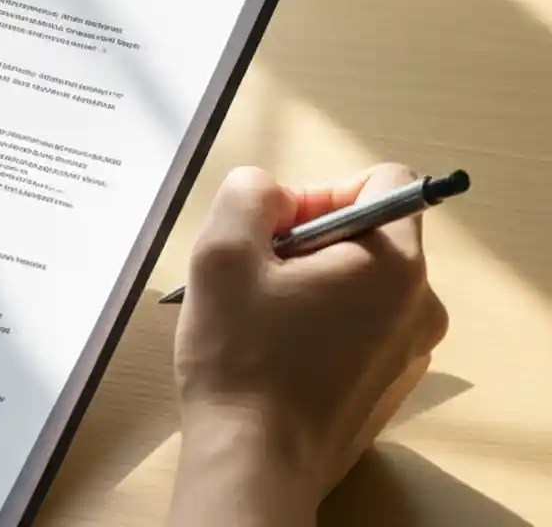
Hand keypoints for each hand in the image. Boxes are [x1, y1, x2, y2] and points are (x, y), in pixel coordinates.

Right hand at [169, 165, 448, 526]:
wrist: (255, 463)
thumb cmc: (241, 360)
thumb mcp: (222, 253)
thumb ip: (249, 194)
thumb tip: (273, 196)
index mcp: (395, 264)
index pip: (380, 181)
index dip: (319, 192)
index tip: (274, 234)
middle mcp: (420, 303)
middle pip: (365, 233)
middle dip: (305, 243)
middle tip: (255, 280)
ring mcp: (408, 348)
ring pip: (355, 282)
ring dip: (306, 285)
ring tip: (259, 321)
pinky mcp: (388, 382)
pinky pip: (355, 325)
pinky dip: (317, 324)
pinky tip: (274, 353)